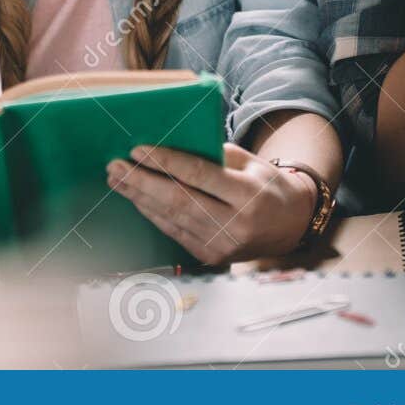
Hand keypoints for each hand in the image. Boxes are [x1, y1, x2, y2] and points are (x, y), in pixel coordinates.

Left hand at [106, 143, 317, 265]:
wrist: (290, 225)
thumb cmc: (265, 184)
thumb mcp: (248, 162)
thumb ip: (212, 156)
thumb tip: (166, 146)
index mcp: (247, 195)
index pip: (198, 176)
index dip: (165, 162)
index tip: (137, 149)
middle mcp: (235, 224)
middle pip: (178, 200)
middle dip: (141, 182)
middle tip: (115, 165)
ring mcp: (222, 246)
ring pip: (171, 218)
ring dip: (139, 198)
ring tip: (117, 179)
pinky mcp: (211, 257)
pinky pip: (174, 232)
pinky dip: (152, 214)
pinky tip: (136, 198)